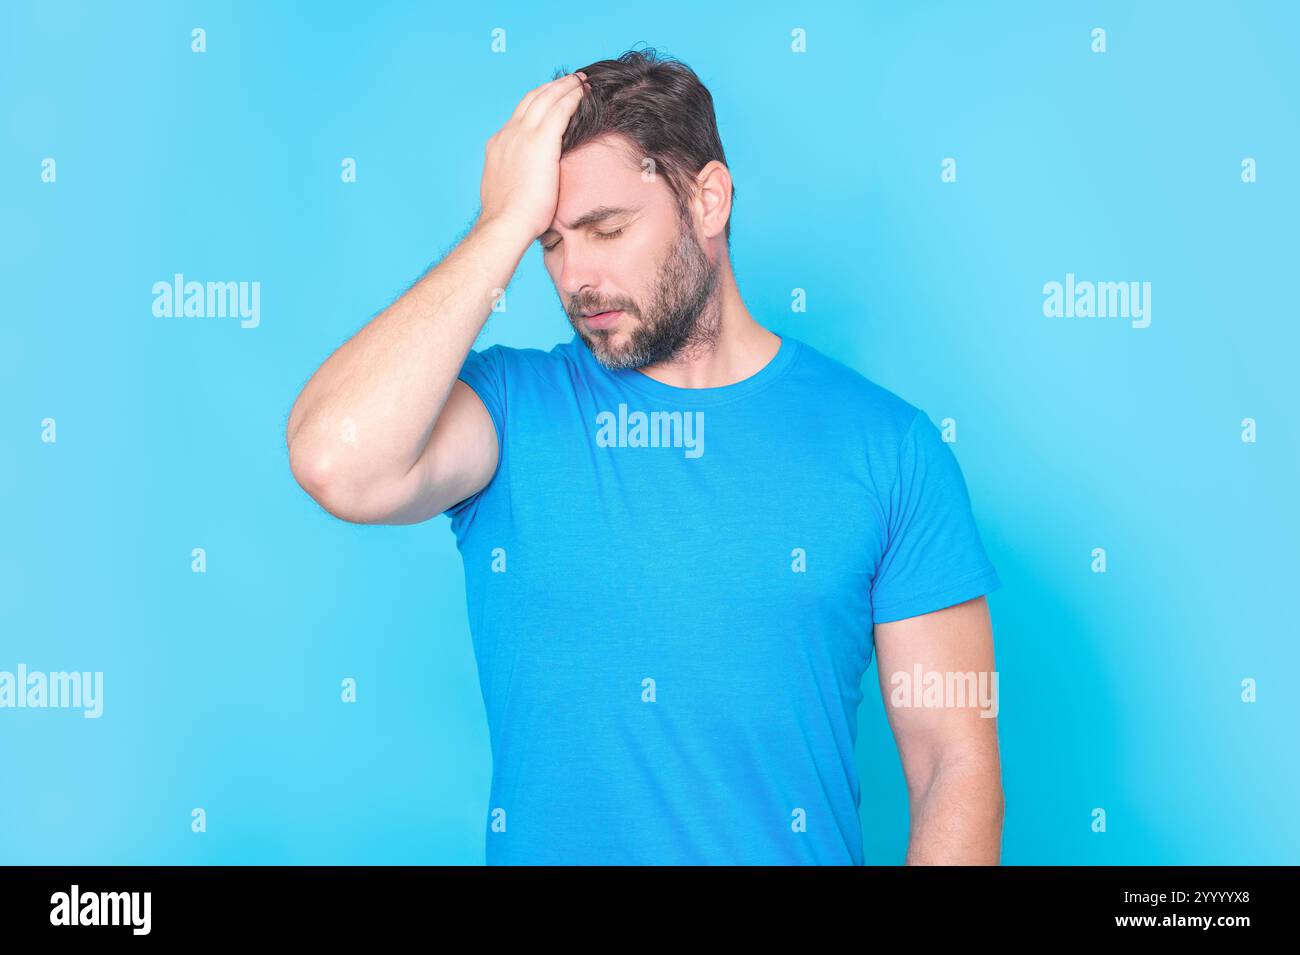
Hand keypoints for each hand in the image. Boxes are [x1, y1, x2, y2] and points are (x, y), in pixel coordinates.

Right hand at [478, 72, 588, 241]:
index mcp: (499, 144)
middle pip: (532, 99)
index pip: (520, 115)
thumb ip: (518, 176)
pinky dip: (572, 97)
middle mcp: (508, 134)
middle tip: (570, 80)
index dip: (538, 102)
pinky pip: (560, 109)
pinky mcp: (540, 141)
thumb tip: (528, 183)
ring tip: (580, 80)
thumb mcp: (509, 189)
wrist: (505, 224)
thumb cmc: (510, 219)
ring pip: (546, 98)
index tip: (551, 98)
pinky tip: (584, 92)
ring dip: (565, 86)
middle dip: (552, 87)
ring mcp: (522, 135)